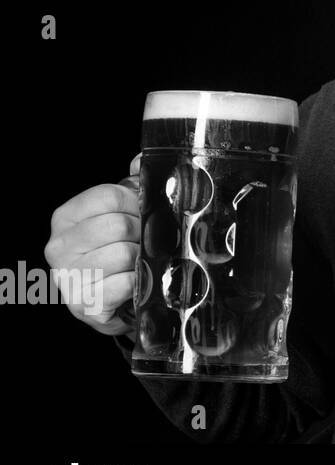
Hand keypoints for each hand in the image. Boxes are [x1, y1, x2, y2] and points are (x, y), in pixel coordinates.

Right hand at [46, 153, 142, 336]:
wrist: (112, 300)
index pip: (109, 196)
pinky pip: (125, 284)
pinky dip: (138, 282)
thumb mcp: (120, 212)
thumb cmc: (116, 250)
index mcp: (66, 218)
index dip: (136, 203)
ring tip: (140, 261)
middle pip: (118, 225)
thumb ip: (131, 183)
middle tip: (145, 240)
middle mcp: (59, 246)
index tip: (143, 212)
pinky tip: (135, 282)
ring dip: (141, 258)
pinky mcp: (84, 304)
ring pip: (124, 254)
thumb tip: (141, 160)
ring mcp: (68, 277)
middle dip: (141, 232)